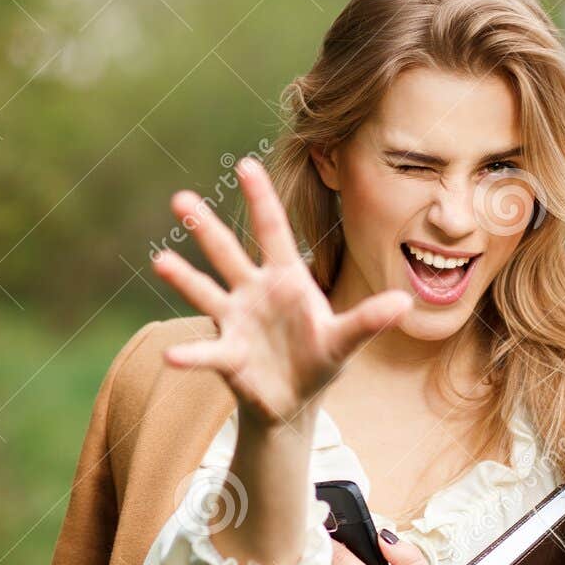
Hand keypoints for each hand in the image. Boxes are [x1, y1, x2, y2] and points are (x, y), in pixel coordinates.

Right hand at [152, 157, 411, 426]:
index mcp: (286, 279)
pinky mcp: (227, 354)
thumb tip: (405, 302)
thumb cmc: (319, 360)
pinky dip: (190, 355)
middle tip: (179, 198)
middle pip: (227, 252)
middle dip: (205, 227)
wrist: (295, 401)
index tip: (246, 164)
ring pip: (206, 291)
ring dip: (183, 277)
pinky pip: (207, 352)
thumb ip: (369, 320)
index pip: (272, 230)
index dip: (261, 198)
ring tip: (160, 260)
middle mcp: (255, 292)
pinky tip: (172, 356)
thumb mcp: (345, 340)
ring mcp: (236, 320)